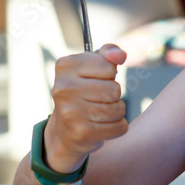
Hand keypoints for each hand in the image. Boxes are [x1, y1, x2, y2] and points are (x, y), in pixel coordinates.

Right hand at [43, 44, 127, 172]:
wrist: (64, 130)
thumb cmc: (83, 90)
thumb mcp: (92, 65)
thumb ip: (109, 52)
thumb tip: (120, 55)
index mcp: (65, 66)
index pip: (109, 66)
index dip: (109, 74)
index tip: (95, 80)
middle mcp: (64, 88)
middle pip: (114, 89)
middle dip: (113, 95)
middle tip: (97, 99)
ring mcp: (71, 112)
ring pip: (118, 108)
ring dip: (116, 111)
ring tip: (100, 112)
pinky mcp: (82, 132)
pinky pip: (120, 126)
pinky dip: (117, 127)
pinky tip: (102, 125)